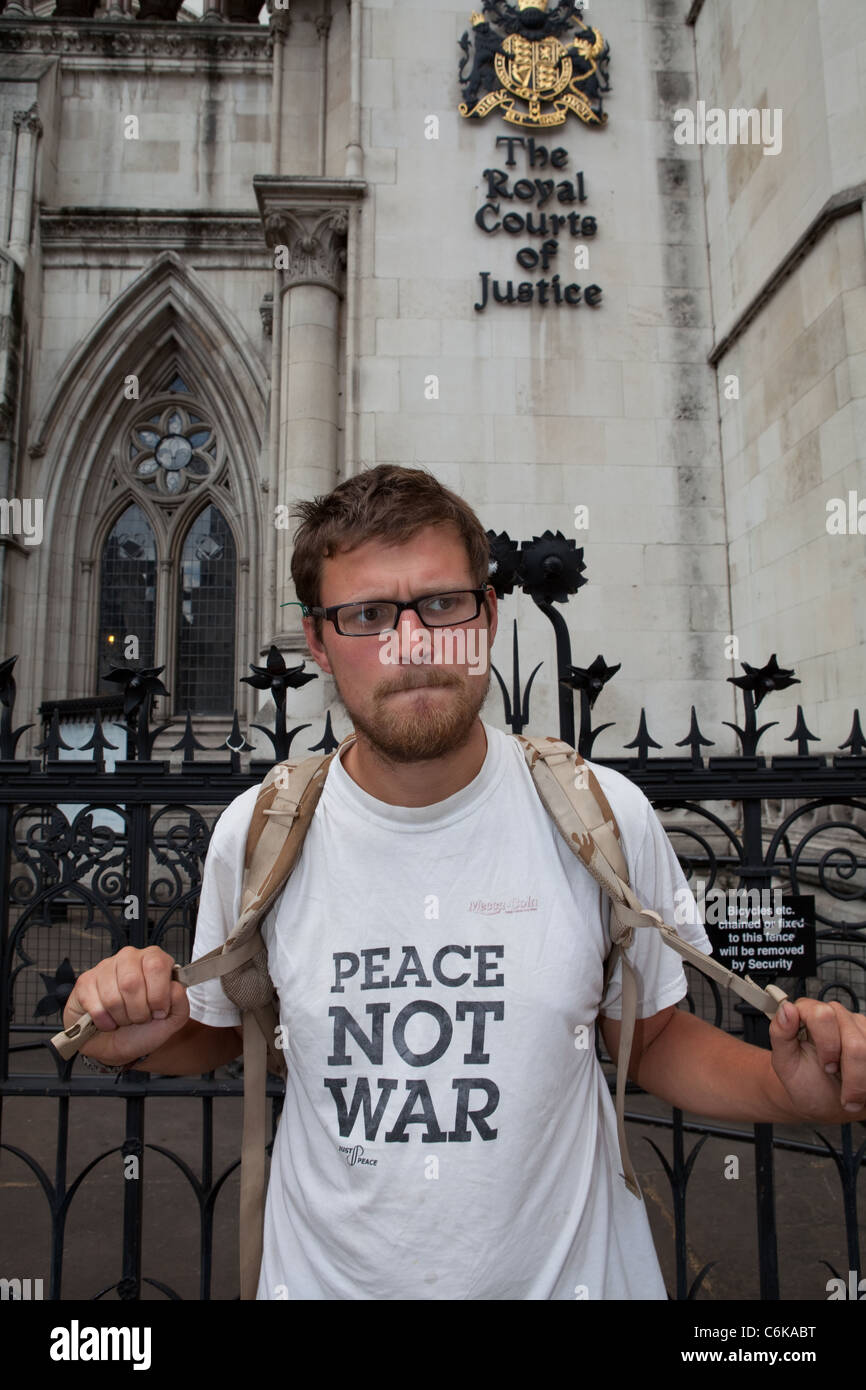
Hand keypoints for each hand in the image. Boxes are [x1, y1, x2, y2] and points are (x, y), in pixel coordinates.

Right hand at [63, 946, 188, 1067]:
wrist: (118, 1044)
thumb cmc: (144, 1028)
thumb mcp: (172, 1019)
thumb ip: (181, 1003)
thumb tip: (174, 988)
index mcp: (154, 960)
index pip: (157, 966)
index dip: (158, 995)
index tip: (159, 1011)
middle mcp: (129, 958)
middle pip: (132, 982)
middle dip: (138, 1011)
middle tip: (140, 1018)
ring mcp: (105, 968)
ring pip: (113, 996)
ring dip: (121, 1017)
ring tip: (124, 1018)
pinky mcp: (85, 983)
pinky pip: (95, 1006)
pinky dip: (105, 1022)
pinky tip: (108, 1021)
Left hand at [769, 996, 865, 1123]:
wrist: (823, 1102)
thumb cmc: (803, 1081)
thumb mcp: (785, 1063)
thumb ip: (780, 1034)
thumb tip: (786, 1009)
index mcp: (807, 1012)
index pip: (822, 1015)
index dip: (827, 1045)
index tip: (826, 1067)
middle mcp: (834, 1013)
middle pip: (854, 1042)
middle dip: (850, 1073)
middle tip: (839, 1082)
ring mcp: (857, 1024)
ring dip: (861, 1080)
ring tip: (850, 1091)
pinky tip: (861, 1085)